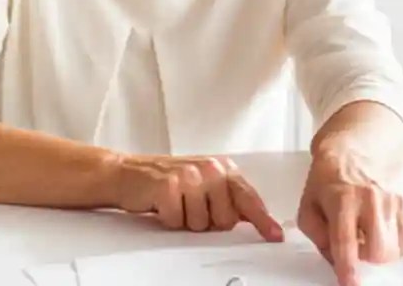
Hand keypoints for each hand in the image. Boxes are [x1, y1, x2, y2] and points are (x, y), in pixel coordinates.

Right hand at [107, 154, 282, 240]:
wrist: (127, 172)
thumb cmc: (167, 181)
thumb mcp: (203, 186)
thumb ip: (228, 200)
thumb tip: (253, 220)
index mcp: (223, 168)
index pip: (248, 198)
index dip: (262, 220)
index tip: (275, 234)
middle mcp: (210, 169)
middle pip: (225, 220)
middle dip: (208, 222)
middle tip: (191, 206)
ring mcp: (190, 176)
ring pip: (201, 225)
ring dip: (186, 221)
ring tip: (176, 204)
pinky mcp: (169, 186)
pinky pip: (178, 222)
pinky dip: (169, 220)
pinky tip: (163, 205)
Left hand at [296, 149, 402, 285]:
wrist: (352, 152)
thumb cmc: (327, 182)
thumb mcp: (308, 206)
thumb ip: (317, 236)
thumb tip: (334, 258)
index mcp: (341, 200)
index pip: (345, 241)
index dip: (348, 268)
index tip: (350, 283)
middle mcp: (370, 200)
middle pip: (378, 251)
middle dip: (366, 258)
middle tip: (356, 245)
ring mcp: (391, 200)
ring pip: (394, 248)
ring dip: (379, 250)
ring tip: (367, 235)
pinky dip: (395, 243)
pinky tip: (381, 230)